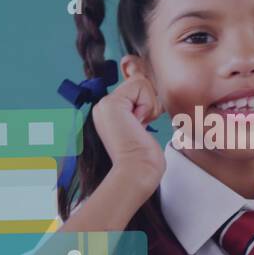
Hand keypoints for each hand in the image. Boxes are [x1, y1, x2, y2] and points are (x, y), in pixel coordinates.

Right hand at [91, 71, 164, 188]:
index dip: (148, 105)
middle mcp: (103, 107)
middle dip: (149, 104)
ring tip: (138, 127)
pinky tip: (137, 123)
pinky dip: (147, 105)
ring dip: (149, 105)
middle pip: (140, 83)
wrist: (137, 171)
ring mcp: (105, 104)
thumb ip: (141, 107)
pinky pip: (140, 85)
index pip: (137, 89)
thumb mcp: (142, 125)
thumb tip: (146, 86)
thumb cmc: (144, 158)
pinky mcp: (111, 103)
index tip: (140, 127)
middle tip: (140, 127)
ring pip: (141, 83)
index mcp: (109, 113)